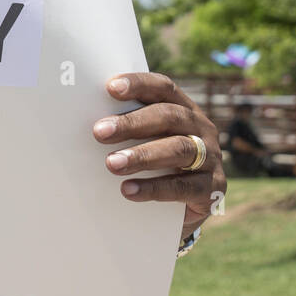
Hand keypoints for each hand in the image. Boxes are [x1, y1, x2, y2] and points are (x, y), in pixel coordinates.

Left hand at [92, 73, 225, 240]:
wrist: (179, 211)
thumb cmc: (154, 167)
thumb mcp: (143, 144)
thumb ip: (126, 130)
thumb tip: (82, 120)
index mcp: (183, 110)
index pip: (164, 88)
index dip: (139, 84)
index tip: (110, 87)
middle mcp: (201, 129)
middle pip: (169, 117)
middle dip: (132, 123)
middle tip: (99, 132)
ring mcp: (210, 159)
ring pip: (179, 149)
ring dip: (142, 155)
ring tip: (111, 163)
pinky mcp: (212, 189)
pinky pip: (184, 186)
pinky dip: (154, 188)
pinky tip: (128, 190)